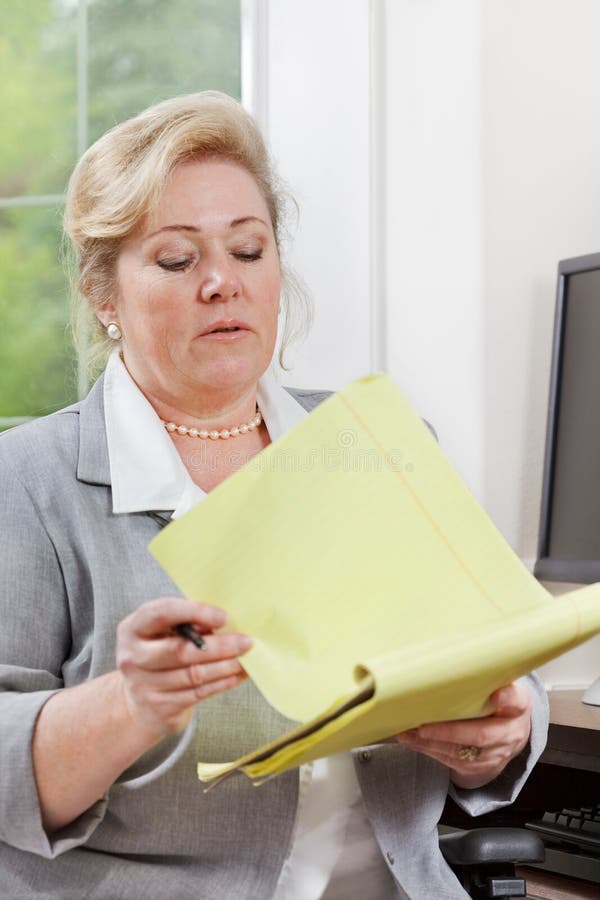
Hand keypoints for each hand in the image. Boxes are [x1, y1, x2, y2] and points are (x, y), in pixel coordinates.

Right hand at [116, 597, 251, 738]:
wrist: (140, 701)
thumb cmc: (159, 654)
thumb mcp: (164, 633)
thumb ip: (187, 623)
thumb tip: (224, 623)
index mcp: (133, 629)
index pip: (162, 613)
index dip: (194, 612)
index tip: (223, 617)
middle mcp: (133, 657)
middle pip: (180, 650)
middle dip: (219, 646)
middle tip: (246, 642)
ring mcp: (144, 685)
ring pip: (193, 675)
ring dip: (225, 666)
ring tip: (245, 659)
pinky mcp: (159, 707)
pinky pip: (197, 693)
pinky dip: (221, 683)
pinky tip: (236, 675)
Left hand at [395, 682, 531, 788]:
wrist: (508, 737)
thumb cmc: (498, 703)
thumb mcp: (502, 686)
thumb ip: (487, 677)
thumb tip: (455, 654)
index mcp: (518, 706)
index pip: (516, 701)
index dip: (507, 698)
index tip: (495, 694)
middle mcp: (510, 733)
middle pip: (481, 735)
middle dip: (449, 731)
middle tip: (424, 725)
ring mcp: (494, 754)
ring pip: (460, 752)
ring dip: (430, 742)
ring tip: (408, 732)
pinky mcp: (478, 767)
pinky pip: (450, 760)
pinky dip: (427, 749)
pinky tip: (411, 739)